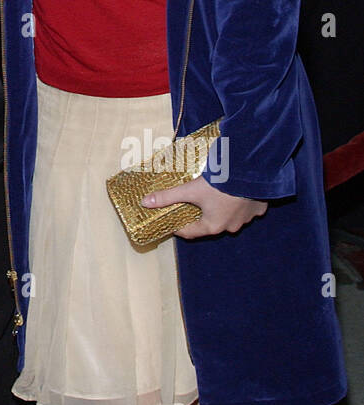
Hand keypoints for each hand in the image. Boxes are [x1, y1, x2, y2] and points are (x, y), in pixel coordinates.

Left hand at [142, 177, 267, 238]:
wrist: (250, 173)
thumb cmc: (219, 184)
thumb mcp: (190, 190)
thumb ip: (168, 196)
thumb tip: (145, 203)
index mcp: (213, 225)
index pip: (190, 232)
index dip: (179, 226)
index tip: (173, 221)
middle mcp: (231, 226)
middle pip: (211, 223)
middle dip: (202, 215)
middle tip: (194, 203)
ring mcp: (246, 218)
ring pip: (231, 216)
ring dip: (223, 208)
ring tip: (216, 195)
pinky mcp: (258, 208)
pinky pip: (248, 208)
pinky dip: (242, 202)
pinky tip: (237, 192)